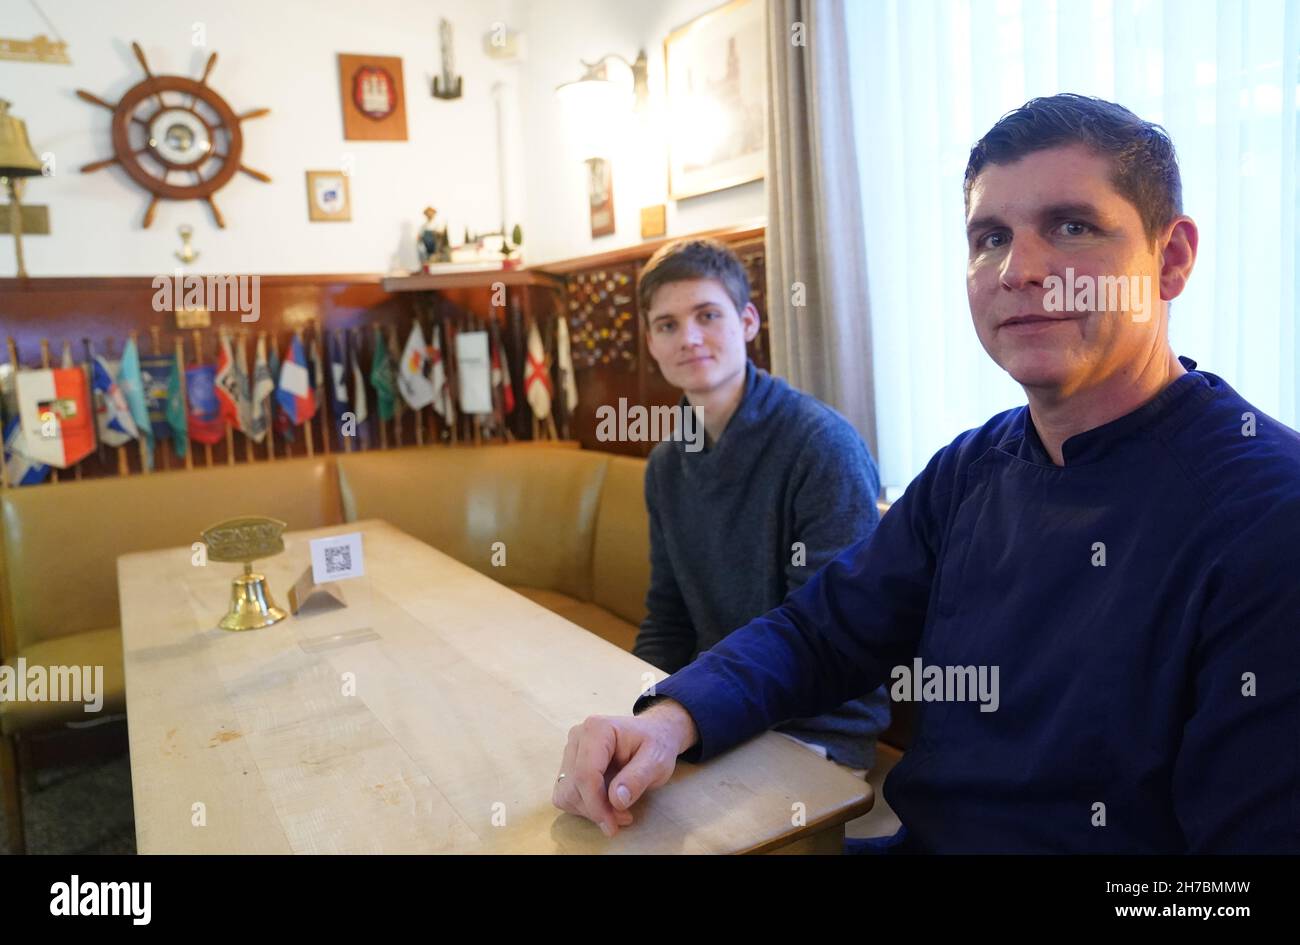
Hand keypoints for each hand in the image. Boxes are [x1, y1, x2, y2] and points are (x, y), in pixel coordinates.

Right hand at [552, 700, 698, 836]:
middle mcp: (578, 737)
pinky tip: (605, 804)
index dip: (596, 804)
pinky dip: (584, 806)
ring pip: (567, 793)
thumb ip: (637, 778)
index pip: (586, 773)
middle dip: (596, 810)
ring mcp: (570, 750)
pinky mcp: (569, 764)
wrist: (653, 733)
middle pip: (574, 786)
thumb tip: (616, 800)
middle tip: (624, 818)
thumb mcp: (656, 760)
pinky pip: (566, 794)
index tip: (612, 825)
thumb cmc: (655, 744)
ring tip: (618, 811)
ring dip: (590, 810)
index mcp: (597, 730)